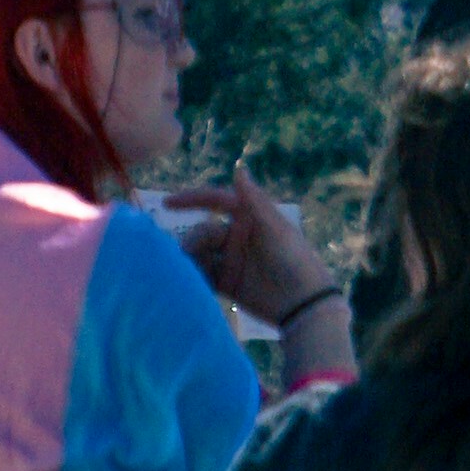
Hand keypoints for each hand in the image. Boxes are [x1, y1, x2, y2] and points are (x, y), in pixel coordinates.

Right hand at [160, 164, 338, 332]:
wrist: (303, 303)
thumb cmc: (293, 258)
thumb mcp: (274, 227)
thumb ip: (254, 200)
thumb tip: (239, 167)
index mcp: (248, 217)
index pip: (215, 201)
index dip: (191, 200)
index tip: (167, 204)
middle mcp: (236, 236)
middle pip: (204, 232)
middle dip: (192, 240)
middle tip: (182, 255)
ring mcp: (231, 260)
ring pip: (201, 254)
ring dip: (190, 260)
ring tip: (180, 270)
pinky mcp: (228, 284)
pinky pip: (205, 276)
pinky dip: (194, 277)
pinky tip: (186, 282)